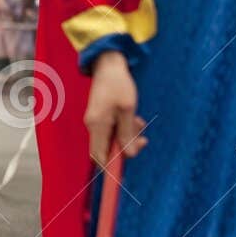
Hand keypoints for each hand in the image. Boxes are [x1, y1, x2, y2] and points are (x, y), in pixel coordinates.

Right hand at [84, 51, 146, 167]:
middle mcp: (92, 125)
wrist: (108, 64)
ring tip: (140, 123)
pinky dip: (123, 128)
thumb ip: (127, 133)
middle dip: (125, 148)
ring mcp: (94, 120)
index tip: (125, 172)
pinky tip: (133, 118)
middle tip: (143, 139)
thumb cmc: (118, 85)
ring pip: (110, 139)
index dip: (110, 167)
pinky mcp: (99, 115)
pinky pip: (110, 129)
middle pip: (106, 149)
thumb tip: (129, 153)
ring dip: (127, 136)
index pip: (99, 156)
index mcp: (97, 125)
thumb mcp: (128, 110)